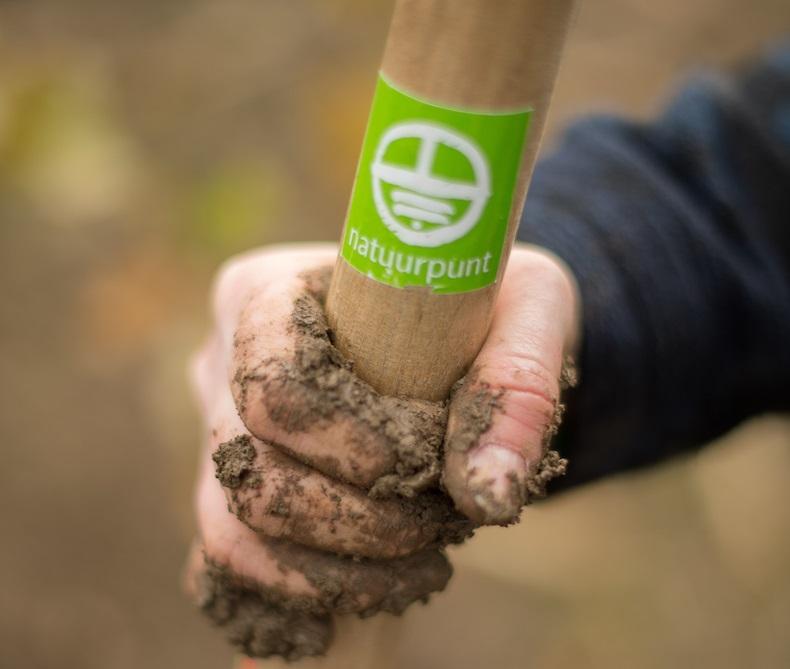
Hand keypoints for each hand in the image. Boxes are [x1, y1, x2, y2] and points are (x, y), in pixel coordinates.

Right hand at [186, 242, 578, 659]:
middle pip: (250, 468)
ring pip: (232, 527)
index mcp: (269, 292)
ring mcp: (218, 428)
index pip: (275, 383)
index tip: (422, 463)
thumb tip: (488, 494)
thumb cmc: (477, 304)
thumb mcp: (526, 306)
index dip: (346, 442)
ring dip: (333, 568)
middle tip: (437, 520)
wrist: (450, 329)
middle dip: (354, 519)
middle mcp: (225, 361)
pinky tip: (370, 589)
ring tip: (421, 562)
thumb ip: (517, 387)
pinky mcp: (229, 484)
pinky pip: (232, 561)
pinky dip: (301, 589)